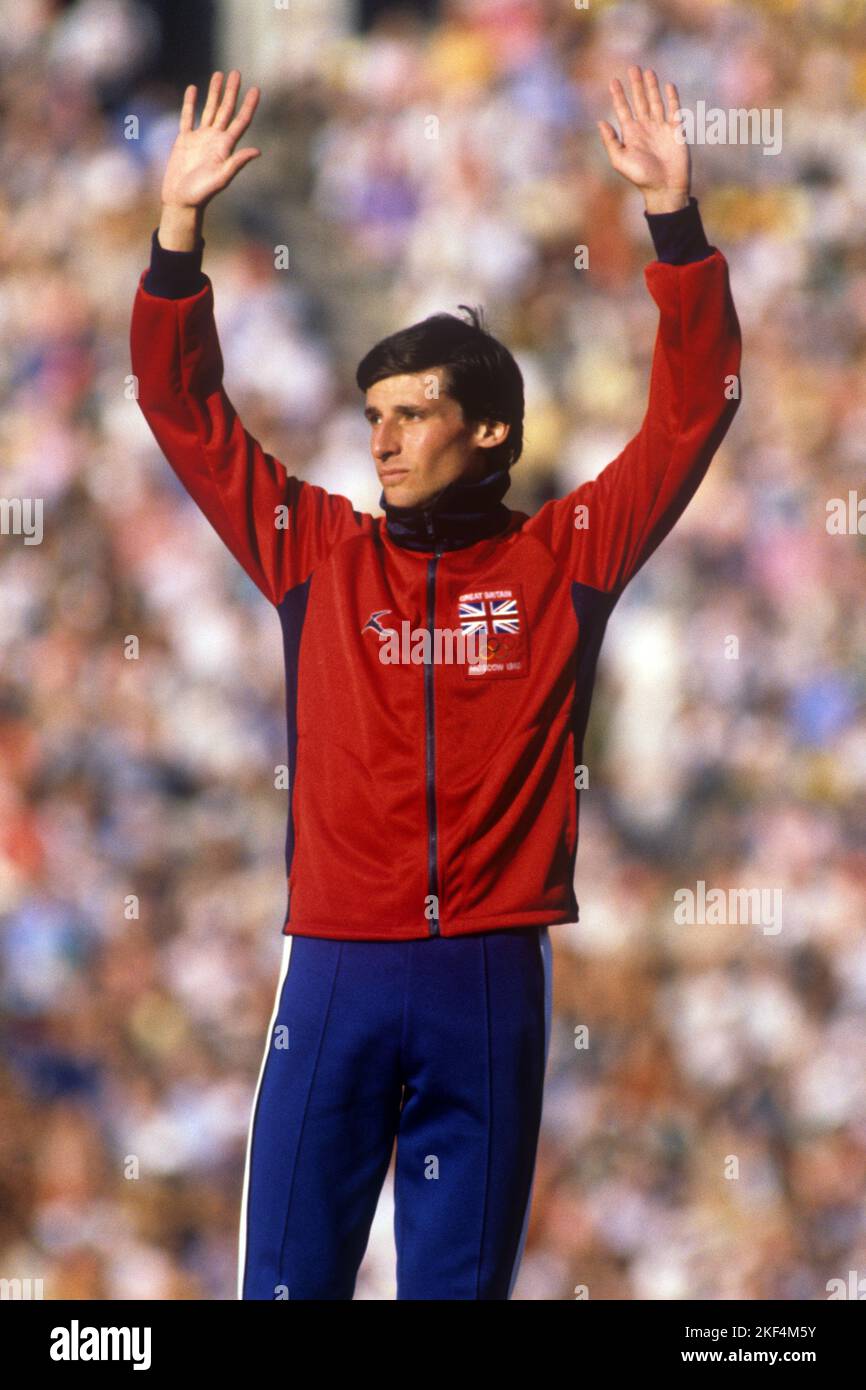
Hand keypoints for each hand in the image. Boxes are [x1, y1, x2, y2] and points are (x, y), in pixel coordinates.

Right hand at [161, 70, 260, 213]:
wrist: (182, 201)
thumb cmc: (202, 194)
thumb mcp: (221, 179)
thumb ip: (237, 163)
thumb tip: (257, 151)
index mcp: (226, 147)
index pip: (240, 121)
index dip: (249, 105)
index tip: (256, 89)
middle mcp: (215, 140)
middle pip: (226, 110)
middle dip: (232, 92)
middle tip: (237, 72)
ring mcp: (200, 138)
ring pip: (209, 109)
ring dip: (215, 92)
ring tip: (219, 75)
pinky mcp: (185, 140)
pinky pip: (188, 117)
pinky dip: (190, 103)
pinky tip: (193, 89)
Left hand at [597, 65, 690, 213]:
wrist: (665, 188)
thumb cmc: (641, 178)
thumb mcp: (620, 161)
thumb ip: (610, 141)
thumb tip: (600, 122)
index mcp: (631, 134)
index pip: (623, 109)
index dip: (618, 95)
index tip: (613, 81)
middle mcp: (645, 128)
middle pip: (639, 101)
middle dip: (635, 85)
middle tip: (632, 67)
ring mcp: (661, 128)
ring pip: (655, 102)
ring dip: (651, 87)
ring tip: (648, 71)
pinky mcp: (675, 131)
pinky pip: (674, 110)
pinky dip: (672, 98)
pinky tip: (668, 86)